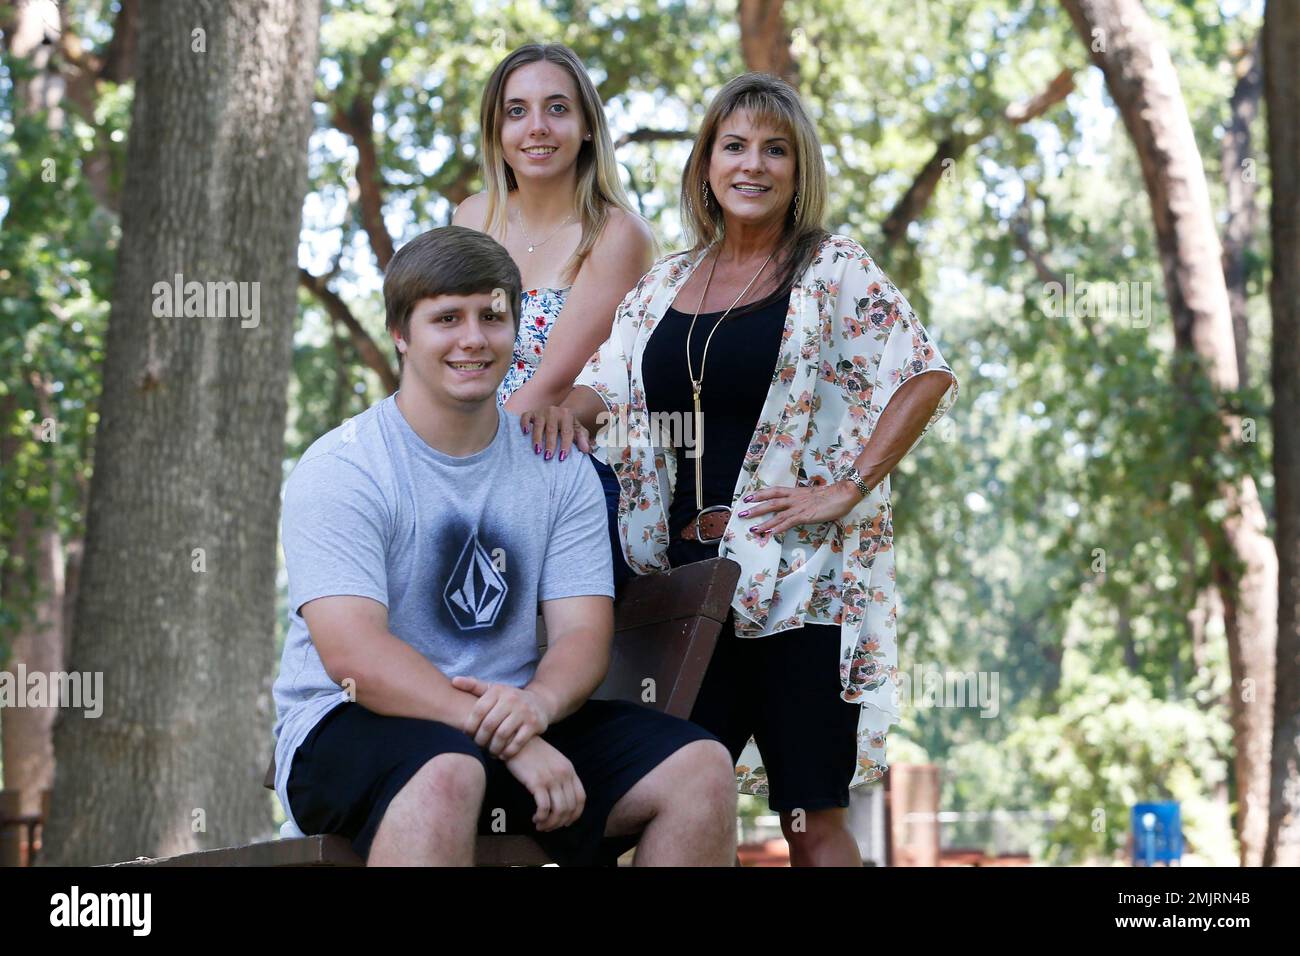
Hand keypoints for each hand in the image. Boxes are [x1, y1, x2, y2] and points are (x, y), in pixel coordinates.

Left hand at [452, 676, 551, 758]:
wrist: (540, 702)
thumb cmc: (509, 699)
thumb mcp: (493, 689)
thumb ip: (473, 686)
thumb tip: (454, 681)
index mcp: (498, 690)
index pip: (478, 711)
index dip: (469, 726)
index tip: (467, 736)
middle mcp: (511, 699)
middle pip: (488, 725)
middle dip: (480, 740)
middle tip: (478, 747)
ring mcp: (524, 711)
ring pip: (502, 735)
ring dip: (493, 748)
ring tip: (489, 752)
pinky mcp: (534, 724)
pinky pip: (517, 743)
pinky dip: (507, 752)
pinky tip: (502, 755)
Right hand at [503, 736, 585, 830]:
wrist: (517, 740)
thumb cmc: (532, 752)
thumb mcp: (553, 761)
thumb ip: (560, 776)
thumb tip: (561, 799)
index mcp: (569, 769)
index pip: (581, 798)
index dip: (575, 814)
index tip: (566, 822)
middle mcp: (564, 774)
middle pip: (570, 807)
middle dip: (559, 822)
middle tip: (548, 827)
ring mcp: (551, 778)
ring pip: (559, 810)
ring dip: (550, 823)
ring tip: (540, 825)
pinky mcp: (537, 782)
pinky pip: (544, 807)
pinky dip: (541, 817)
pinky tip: (535, 818)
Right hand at [518, 405, 590, 460]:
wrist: (558, 413)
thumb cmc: (567, 426)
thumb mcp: (577, 430)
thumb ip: (583, 439)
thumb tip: (587, 450)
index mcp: (567, 415)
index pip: (567, 432)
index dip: (565, 445)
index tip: (562, 457)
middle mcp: (554, 411)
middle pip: (552, 429)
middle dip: (550, 444)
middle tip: (548, 457)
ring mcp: (541, 411)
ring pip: (538, 425)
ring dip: (537, 438)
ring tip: (537, 451)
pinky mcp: (531, 413)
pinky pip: (526, 417)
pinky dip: (524, 424)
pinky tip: (525, 433)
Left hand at [737, 480, 861, 538]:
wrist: (843, 493)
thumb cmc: (832, 496)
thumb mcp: (813, 496)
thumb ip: (804, 501)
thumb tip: (799, 506)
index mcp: (796, 492)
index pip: (774, 491)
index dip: (761, 494)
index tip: (748, 497)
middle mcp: (794, 498)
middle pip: (771, 502)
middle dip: (755, 508)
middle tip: (742, 513)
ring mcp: (799, 507)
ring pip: (777, 514)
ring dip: (763, 521)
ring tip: (752, 528)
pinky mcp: (805, 516)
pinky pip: (788, 522)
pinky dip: (778, 528)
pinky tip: (770, 533)